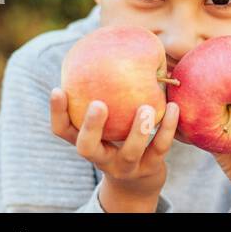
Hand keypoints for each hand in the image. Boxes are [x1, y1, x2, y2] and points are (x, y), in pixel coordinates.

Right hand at [50, 89, 179, 211]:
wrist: (140, 180)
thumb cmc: (120, 139)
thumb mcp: (109, 124)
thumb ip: (105, 97)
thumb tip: (107, 50)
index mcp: (86, 142)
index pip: (62, 131)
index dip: (57, 113)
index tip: (58, 89)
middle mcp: (100, 157)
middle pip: (86, 147)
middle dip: (91, 126)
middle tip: (98, 104)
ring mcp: (125, 166)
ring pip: (129, 152)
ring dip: (137, 130)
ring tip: (145, 108)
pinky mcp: (150, 167)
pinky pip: (160, 148)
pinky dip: (168, 128)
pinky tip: (174, 107)